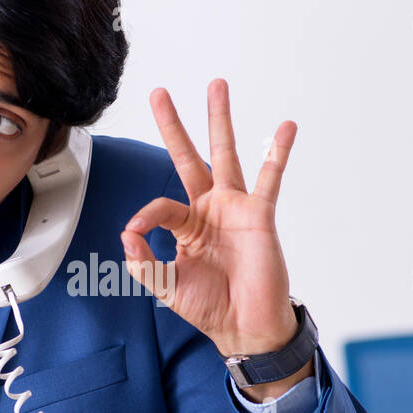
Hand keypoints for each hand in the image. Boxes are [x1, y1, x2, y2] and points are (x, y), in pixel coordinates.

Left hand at [121, 79, 306, 398]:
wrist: (244, 327)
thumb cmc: (210, 307)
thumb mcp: (165, 286)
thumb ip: (143, 261)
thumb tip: (127, 233)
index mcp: (186, 226)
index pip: (161, 205)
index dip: (145, 216)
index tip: (136, 232)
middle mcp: (210, 210)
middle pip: (188, 158)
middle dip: (173, 126)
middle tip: (158, 92)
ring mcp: (235, 209)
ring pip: (225, 155)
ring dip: (220, 120)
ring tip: (217, 86)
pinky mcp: (259, 216)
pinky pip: (269, 178)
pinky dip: (277, 152)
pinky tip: (285, 127)